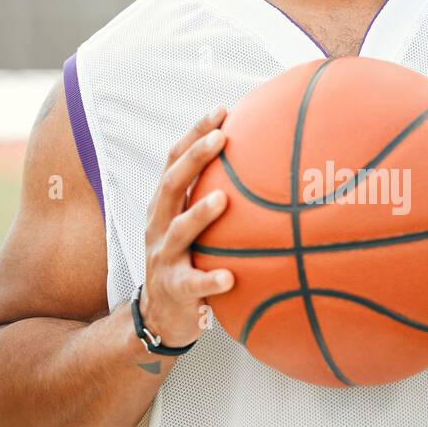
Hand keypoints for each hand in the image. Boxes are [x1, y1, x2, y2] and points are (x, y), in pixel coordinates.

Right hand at [138, 106, 235, 347]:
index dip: (194, 134)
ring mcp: (164, 257)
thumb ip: (216, 199)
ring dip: (199, 214)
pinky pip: (193, 283)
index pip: (174, 160)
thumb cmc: (188, 262)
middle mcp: (159, 225)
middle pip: (171, 183)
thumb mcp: (194, 228)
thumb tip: (269, 169)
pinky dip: (210, 279)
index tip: (222, 110)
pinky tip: (231, 278)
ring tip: (223, 199)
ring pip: (178, 230)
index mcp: (165, 206)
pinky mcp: (175, 289)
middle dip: (194, 158)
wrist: (159, 316)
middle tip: (221, 139)